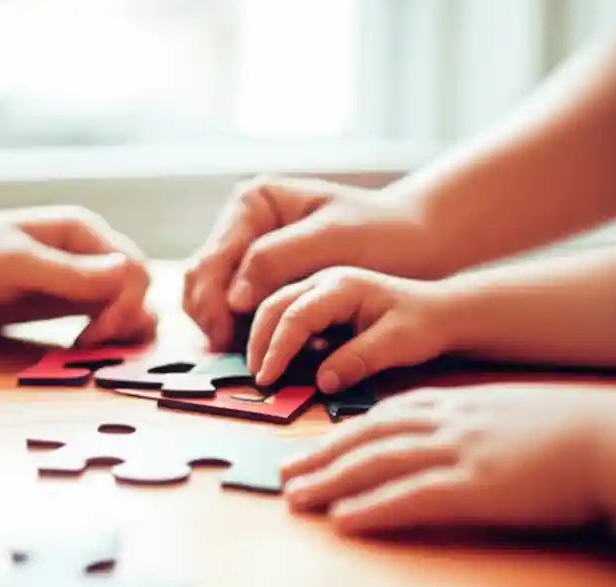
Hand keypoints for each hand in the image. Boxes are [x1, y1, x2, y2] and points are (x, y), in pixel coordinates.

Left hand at [0, 207, 154, 343]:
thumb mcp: (18, 264)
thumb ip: (72, 273)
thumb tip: (128, 272)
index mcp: (83, 231)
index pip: (134, 269)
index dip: (125, 306)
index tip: (92, 336)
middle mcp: (88, 251)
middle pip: (137, 288)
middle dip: (125, 320)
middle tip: (87, 346)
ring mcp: (77, 278)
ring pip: (125, 305)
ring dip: (121, 330)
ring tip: (89, 348)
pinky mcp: (64, 302)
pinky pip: (101, 317)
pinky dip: (105, 335)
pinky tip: (81, 348)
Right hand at [183, 176, 441, 349]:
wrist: (413, 243)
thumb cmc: (381, 235)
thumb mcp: (331, 239)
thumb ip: (278, 260)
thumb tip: (233, 297)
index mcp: (255, 201)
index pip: (217, 257)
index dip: (216, 300)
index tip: (230, 337)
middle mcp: (243, 223)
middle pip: (203, 277)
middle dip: (212, 317)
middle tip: (234, 354)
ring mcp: (247, 251)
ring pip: (207, 296)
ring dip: (219, 327)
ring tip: (246, 355)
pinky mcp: (258, 278)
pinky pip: (230, 308)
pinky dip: (237, 329)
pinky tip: (258, 348)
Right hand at [247, 267, 455, 392]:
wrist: (442, 309)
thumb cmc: (424, 322)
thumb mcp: (397, 344)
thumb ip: (358, 360)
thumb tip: (322, 382)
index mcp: (342, 286)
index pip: (295, 316)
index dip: (277, 349)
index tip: (266, 379)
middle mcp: (325, 280)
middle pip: (274, 305)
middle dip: (259, 342)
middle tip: (257, 378)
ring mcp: (321, 287)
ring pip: (276, 307)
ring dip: (263, 338)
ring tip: (263, 371)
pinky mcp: (322, 300)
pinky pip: (289, 313)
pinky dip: (278, 336)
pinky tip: (284, 360)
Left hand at [282, 385, 604, 534]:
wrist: (615, 438)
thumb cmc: (574, 431)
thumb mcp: (514, 415)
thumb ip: (477, 424)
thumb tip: (455, 443)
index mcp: (459, 403)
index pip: (384, 416)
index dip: (342, 433)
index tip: (314, 448)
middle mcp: (449, 422)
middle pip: (366, 437)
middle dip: (320, 457)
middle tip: (284, 475)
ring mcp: (460, 453)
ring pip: (376, 464)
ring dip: (329, 482)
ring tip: (296, 498)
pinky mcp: (475, 487)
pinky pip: (409, 497)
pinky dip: (371, 508)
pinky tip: (344, 520)